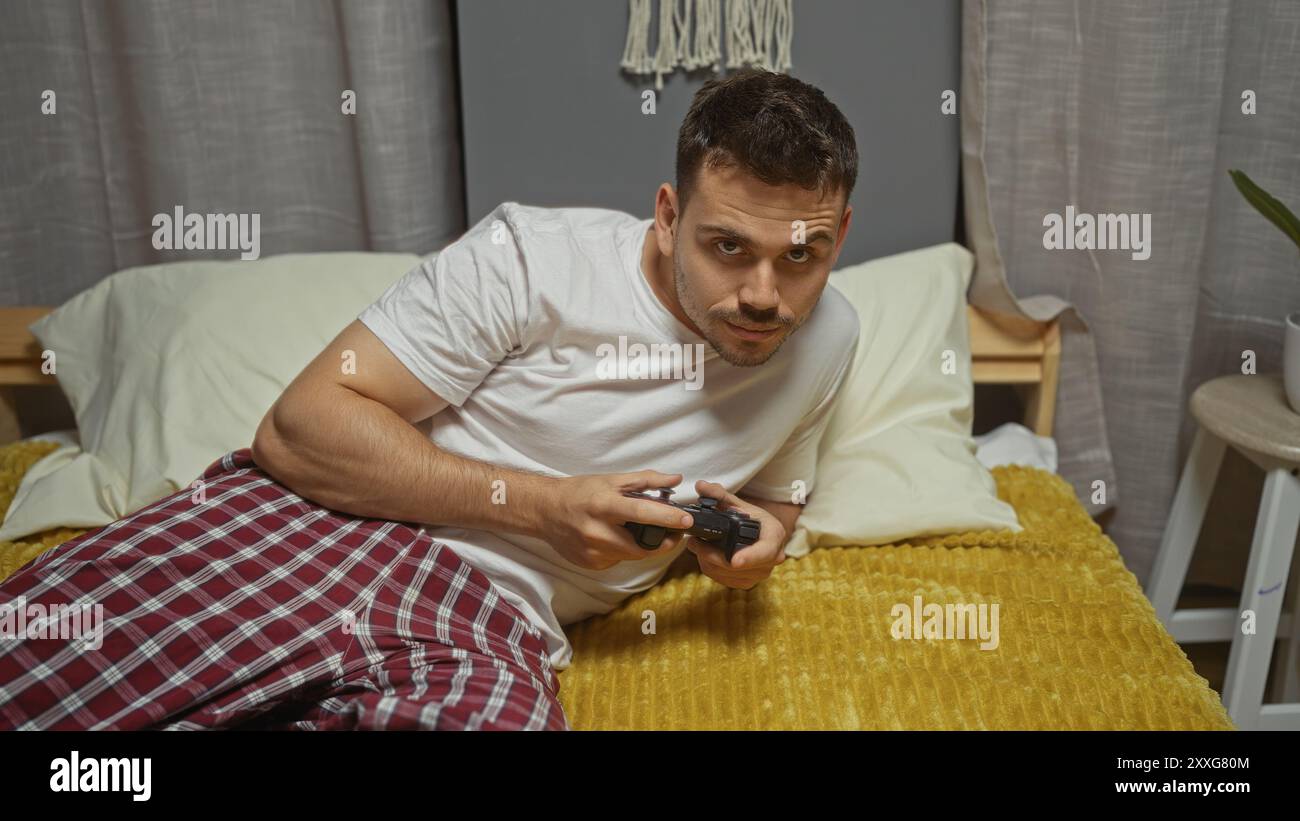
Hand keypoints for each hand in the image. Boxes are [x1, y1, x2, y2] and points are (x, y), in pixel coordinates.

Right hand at [540, 470, 694, 570]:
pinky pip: (618, 560)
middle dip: (662, 541)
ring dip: (640, 544)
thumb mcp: (611, 480)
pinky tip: (613, 537)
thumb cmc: (579, 492)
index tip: (686, 520)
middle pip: (642, 546)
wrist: (545, 511)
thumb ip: (646, 480)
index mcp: (603, 506)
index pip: (641, 513)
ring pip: (631, 555)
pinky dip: (623, 550)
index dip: (667, 518)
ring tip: (634, 528)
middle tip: (674, 531)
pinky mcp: (591, 564)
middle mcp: (597, 532)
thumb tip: (676, 478)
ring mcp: (592, 552)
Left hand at [685, 480, 786, 589]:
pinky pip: (725, 581)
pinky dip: (711, 569)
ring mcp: (761, 574)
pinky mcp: (748, 583)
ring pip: (727, 574)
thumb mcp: (739, 504)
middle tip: (693, 542)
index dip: (749, 557)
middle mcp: (772, 559)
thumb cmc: (753, 519)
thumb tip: (700, 485)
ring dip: (707, 561)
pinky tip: (705, 556)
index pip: (764, 551)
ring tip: (696, 546)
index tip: (735, 560)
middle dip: (712, 555)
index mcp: (775, 536)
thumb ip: (719, 495)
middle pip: (738, 566)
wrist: (762, 535)